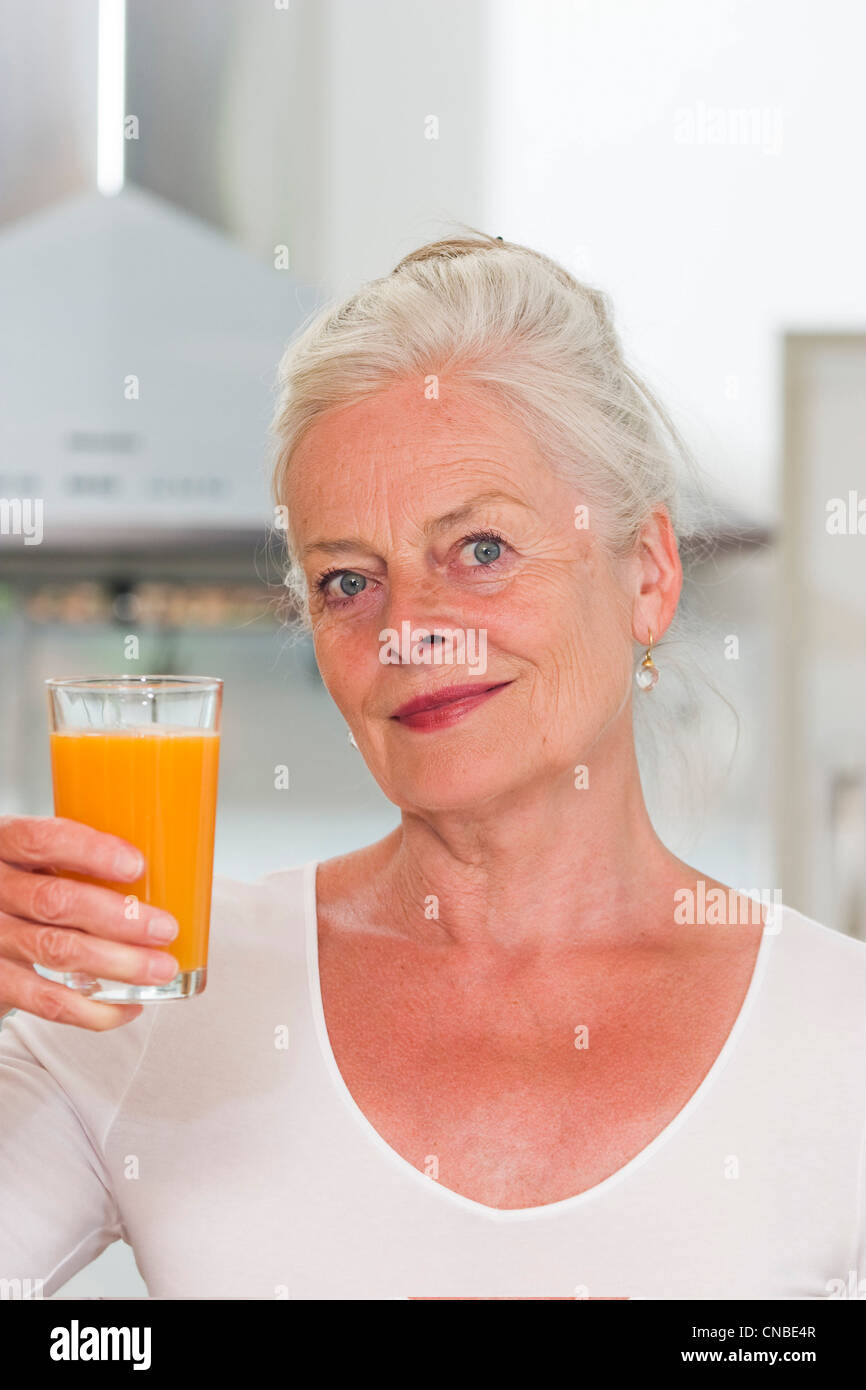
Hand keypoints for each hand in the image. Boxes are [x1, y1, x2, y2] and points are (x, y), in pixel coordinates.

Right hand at [0, 815, 179, 1029]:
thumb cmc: (24, 888)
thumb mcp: (36, 861)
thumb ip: (74, 860)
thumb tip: (163, 870)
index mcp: (4, 846)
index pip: (41, 840)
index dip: (90, 853)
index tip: (137, 866)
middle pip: (55, 901)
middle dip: (119, 918)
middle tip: (165, 929)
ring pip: (55, 950)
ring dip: (117, 962)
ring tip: (160, 968)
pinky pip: (45, 1001)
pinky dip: (92, 1009)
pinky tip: (127, 1006)